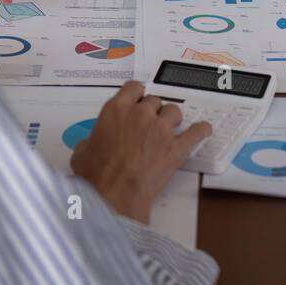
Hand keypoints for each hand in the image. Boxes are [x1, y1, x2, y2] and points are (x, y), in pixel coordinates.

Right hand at [70, 80, 211, 223]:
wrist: (114, 196)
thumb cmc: (97, 176)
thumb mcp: (82, 153)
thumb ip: (90, 141)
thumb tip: (91, 146)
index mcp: (116, 110)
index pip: (133, 88)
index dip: (137, 95)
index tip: (138, 100)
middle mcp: (140, 114)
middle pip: (154, 100)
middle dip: (152, 110)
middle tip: (149, 122)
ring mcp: (161, 130)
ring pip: (173, 111)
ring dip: (171, 118)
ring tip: (169, 128)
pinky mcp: (176, 148)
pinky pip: (195, 133)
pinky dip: (201, 130)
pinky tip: (203, 130)